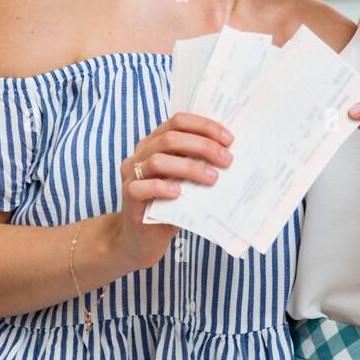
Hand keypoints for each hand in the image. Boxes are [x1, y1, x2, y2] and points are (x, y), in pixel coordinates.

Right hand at [110, 112, 233, 271]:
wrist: (143, 238)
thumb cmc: (170, 206)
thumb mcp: (188, 181)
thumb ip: (199, 165)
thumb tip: (230, 156)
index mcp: (156, 142)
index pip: (178, 121)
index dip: (204, 126)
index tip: (229, 139)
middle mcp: (141, 153)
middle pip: (170, 138)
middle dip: (203, 146)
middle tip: (227, 160)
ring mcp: (132, 174)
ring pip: (157, 160)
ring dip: (189, 167)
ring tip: (212, 178)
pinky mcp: (128, 196)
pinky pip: (141, 187)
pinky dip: (162, 187)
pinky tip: (179, 193)